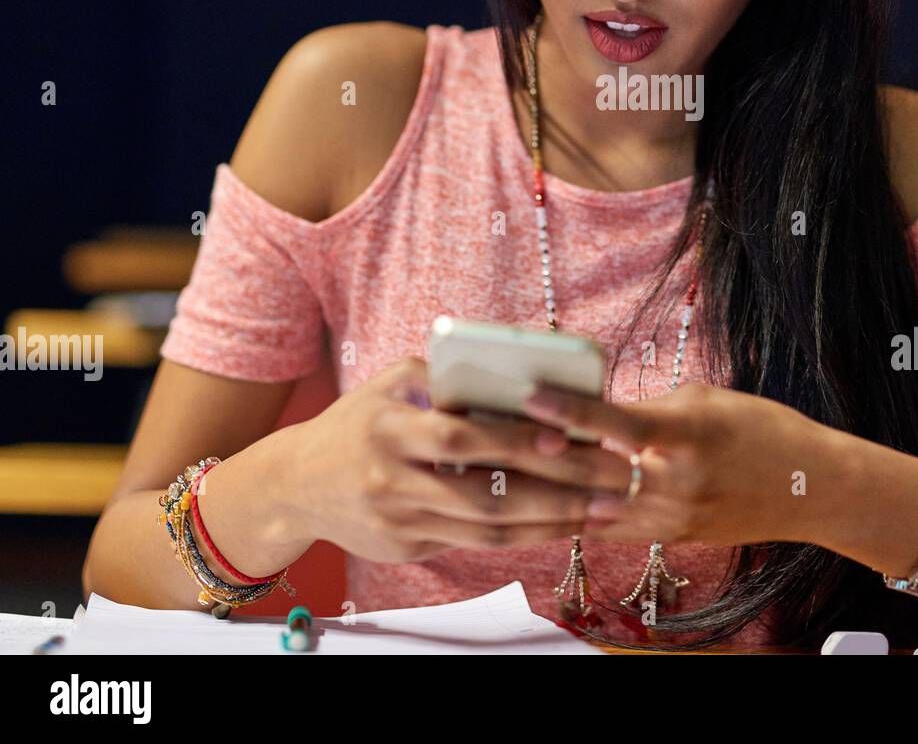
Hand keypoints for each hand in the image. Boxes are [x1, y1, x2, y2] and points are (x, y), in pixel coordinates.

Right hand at [284, 356, 635, 563]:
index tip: (564, 435)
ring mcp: (399, 522)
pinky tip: (563, 524)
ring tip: (602, 510)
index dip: (511, 439)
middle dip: (556, 491)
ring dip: (552, 522)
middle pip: (484, 495)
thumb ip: (447, 376)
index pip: (458, 438)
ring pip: (487, 531)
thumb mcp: (393, 382)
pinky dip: (523, 535)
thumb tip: (517, 378)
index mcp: (389, 429)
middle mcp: (392, 481)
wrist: (296, 484)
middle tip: (612, 481)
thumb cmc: (361, 419)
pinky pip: (475, 544)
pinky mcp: (407, 550)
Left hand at [519, 381, 836, 547]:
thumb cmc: (761, 430)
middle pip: (591, 475)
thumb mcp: (704, 401)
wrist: (810, 489)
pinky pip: (606, 528)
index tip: (526, 394)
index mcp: (684, 437)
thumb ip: (646, 409)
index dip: (568, 410)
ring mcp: (669, 519)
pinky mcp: (668, 538)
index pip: (614, 423)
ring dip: (543, 493)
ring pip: (589, 509)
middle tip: (485, 441)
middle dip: (535, 459)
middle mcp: (672, 484)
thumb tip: (592, 413)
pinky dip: (569, 514)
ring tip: (494, 474)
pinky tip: (531, 505)